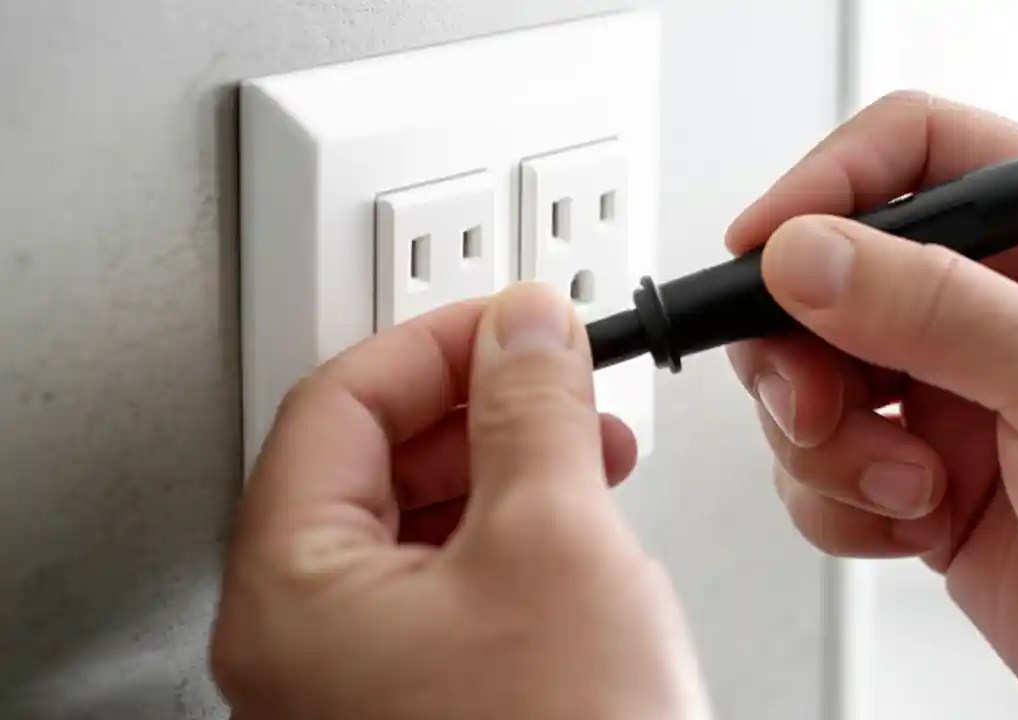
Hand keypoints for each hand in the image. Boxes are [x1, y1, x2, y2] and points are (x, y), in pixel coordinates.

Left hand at [211, 284, 708, 719]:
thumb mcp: (554, 543)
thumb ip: (531, 411)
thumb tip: (526, 329)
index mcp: (293, 598)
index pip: (333, 406)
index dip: (431, 341)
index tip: (511, 318)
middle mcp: (306, 646)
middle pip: (369, 462)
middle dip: (475, 403)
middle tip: (553, 372)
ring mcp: (364, 683)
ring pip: (418, 523)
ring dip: (504, 463)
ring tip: (588, 442)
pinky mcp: (429, 702)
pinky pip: (452, 583)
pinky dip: (514, 531)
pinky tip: (580, 519)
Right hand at [727, 91, 1017, 717]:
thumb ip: (933, 310)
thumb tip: (804, 255)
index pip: (913, 153)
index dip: (824, 185)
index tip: (760, 247)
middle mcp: (992, 303)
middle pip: (829, 272)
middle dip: (800, 346)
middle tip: (812, 401)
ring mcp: (944, 388)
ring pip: (806, 375)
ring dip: (827, 441)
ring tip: (904, 484)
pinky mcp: (911, 469)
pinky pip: (815, 463)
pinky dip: (839, 501)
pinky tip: (912, 524)